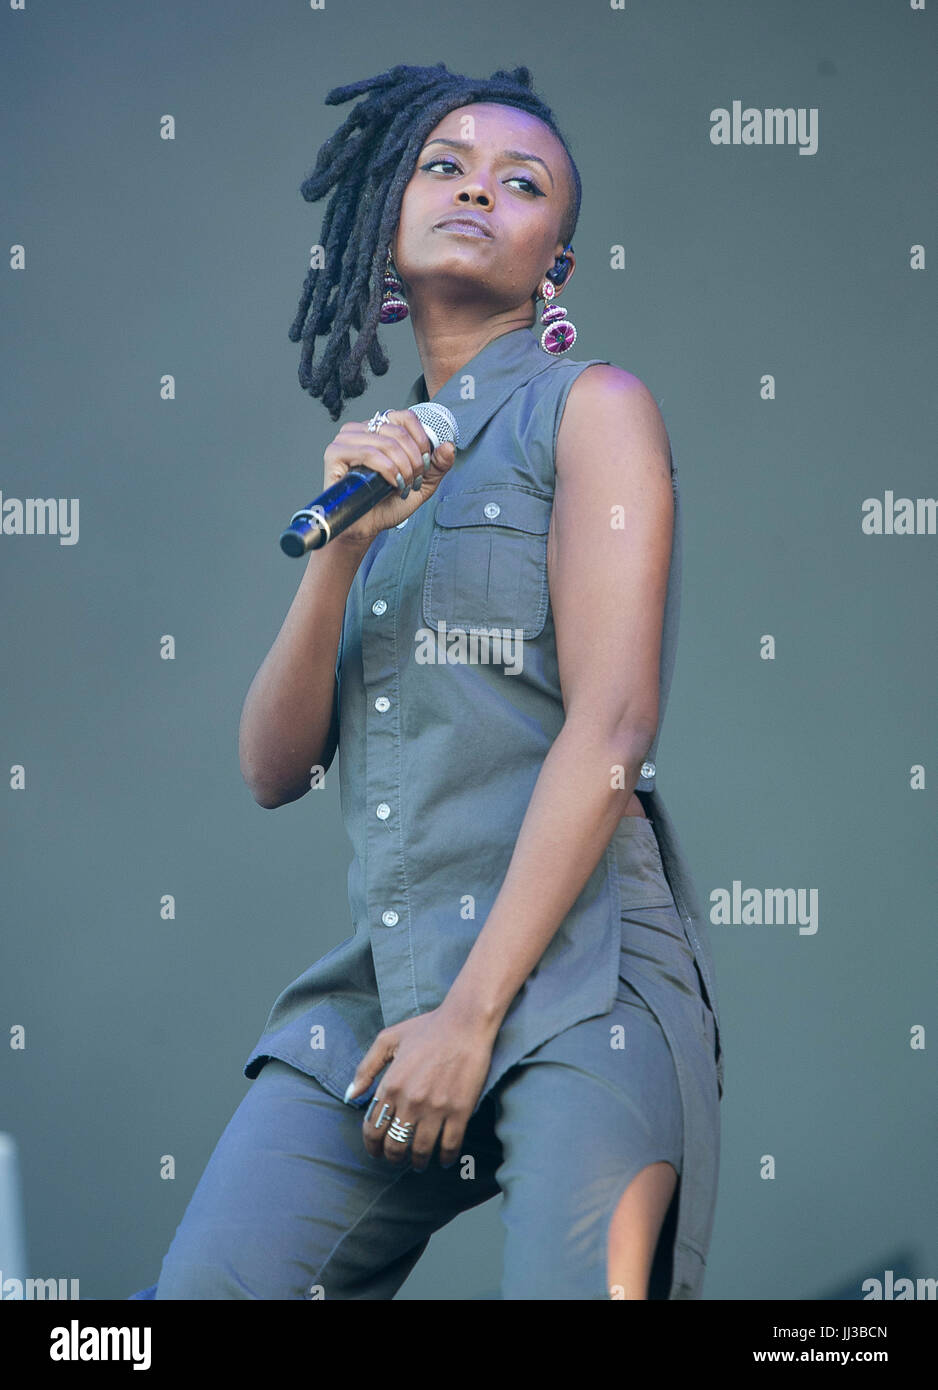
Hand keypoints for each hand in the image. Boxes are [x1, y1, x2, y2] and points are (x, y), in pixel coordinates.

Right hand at [322, 409, 455, 548]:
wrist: (367, 526)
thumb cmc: (387, 503)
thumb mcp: (421, 484)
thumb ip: (438, 465)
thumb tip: (448, 446)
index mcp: (380, 429)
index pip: (405, 417)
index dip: (421, 439)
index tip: (425, 464)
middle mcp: (361, 430)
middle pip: (398, 431)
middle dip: (414, 460)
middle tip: (413, 480)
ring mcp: (345, 440)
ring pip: (386, 442)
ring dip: (402, 467)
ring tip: (403, 485)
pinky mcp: (334, 453)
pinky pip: (368, 453)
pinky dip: (387, 469)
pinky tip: (391, 483)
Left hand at [345, 1005, 496, 1171]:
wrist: (465, 1022)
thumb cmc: (427, 1028)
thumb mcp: (388, 1039)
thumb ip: (366, 1068)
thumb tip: (351, 1095)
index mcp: (390, 1085)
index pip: (373, 1129)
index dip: (372, 1146)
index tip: (376, 1151)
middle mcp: (410, 1101)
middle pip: (394, 1146)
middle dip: (393, 1157)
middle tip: (397, 1158)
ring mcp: (436, 1108)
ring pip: (420, 1151)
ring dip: (417, 1162)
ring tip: (419, 1162)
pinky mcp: (460, 1111)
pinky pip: (449, 1146)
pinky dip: (445, 1158)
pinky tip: (443, 1159)